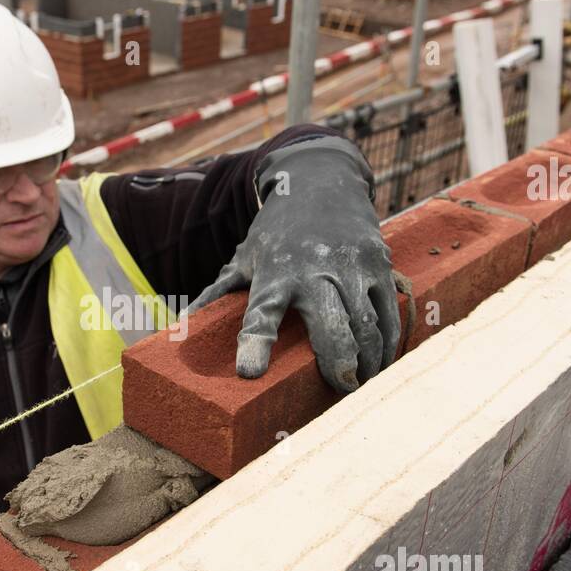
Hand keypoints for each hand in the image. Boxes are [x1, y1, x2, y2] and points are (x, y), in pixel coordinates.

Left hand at [186, 137, 399, 391]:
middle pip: (331, 328)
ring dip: (368, 362)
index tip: (248, 373)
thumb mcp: (244, 256)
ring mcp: (350, 267)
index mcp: (273, 275)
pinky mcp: (378, 263)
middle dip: (339, 364)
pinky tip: (383, 361)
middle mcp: (313, 271)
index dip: (254, 344)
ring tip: (364, 384)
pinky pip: (388, 312)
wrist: (320, 180)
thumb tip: (181, 326)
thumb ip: (219, 293)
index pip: (260, 315)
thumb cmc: (276, 231)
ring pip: (366, 325)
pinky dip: (389, 342)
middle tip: (343, 390)